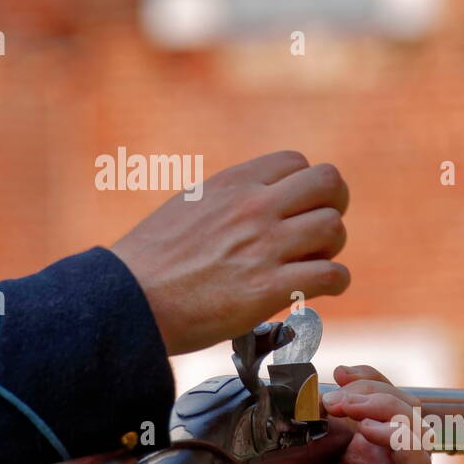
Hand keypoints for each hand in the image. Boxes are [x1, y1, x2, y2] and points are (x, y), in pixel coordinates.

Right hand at [110, 151, 349, 355]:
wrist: (128, 302)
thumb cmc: (150, 262)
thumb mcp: (188, 207)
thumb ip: (227, 199)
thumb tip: (258, 202)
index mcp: (231, 184)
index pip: (296, 162)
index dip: (306, 186)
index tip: (299, 209)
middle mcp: (253, 208)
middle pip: (328, 183)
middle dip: (334, 205)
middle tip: (320, 231)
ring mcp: (263, 247)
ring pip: (334, 228)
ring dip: (330, 248)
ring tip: (311, 264)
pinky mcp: (269, 290)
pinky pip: (332, 274)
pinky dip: (334, 282)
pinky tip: (320, 290)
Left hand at [258, 365, 430, 463]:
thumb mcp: (295, 443)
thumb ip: (312, 414)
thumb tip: (314, 381)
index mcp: (361, 444)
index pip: (384, 398)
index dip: (369, 378)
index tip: (340, 372)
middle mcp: (381, 461)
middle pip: (404, 409)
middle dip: (371, 390)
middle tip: (334, 396)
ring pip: (416, 431)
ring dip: (385, 407)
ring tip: (347, 408)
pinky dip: (400, 438)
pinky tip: (367, 431)